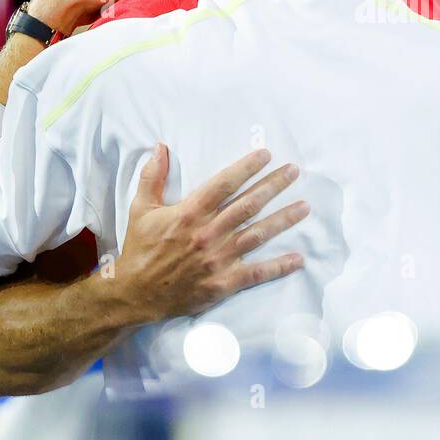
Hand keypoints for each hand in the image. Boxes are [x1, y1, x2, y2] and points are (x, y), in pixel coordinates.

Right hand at [111, 144, 309, 324]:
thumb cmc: (140, 248)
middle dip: (273, 185)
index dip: (247, 167)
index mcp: (189, 213)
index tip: (266, 155)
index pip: (224, 184)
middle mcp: (207, 233)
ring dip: (283, 219)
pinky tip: (298, 259)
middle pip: (248, 205)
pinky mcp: (222, 283)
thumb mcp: (141, 209)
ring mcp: (217, 259)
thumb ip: (152, 176)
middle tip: (294, 171)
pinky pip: (256, 274)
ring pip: (257, 234)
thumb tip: (160, 146)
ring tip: (305, 206)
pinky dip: (278, 267)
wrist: (134, 293)